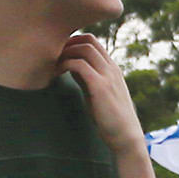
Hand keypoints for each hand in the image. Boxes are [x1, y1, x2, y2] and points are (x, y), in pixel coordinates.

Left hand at [57, 33, 144, 155]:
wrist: (126, 137)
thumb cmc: (110, 118)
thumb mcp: (97, 93)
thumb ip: (86, 78)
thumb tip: (71, 66)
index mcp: (112, 68)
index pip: (93, 42)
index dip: (73, 42)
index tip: (59, 54)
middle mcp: (111, 68)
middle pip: (89, 40)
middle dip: (67, 43)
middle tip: (52, 57)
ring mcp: (107, 76)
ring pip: (85, 48)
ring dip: (65, 53)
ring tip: (53, 65)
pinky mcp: (100, 87)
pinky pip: (79, 65)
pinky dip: (65, 65)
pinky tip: (56, 74)